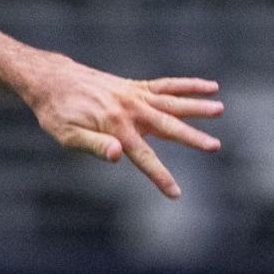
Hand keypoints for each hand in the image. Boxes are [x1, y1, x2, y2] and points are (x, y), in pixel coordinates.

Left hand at [19, 60, 223, 199]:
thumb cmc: (57, 113)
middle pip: (167, 126)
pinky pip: (167, 85)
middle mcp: (130, 110)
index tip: (176, 193)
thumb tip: (117, 155)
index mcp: (115, 127)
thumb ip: (93, 145)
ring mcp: (134, 96)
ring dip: (197, 106)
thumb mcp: (66, 135)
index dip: (160, 176)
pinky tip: (209, 87)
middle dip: (192, 137)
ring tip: (220, 109)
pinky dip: (188, 86)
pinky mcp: (136, 87)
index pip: (143, 157)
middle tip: (215, 146)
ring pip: (173, 102)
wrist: (53, 80)